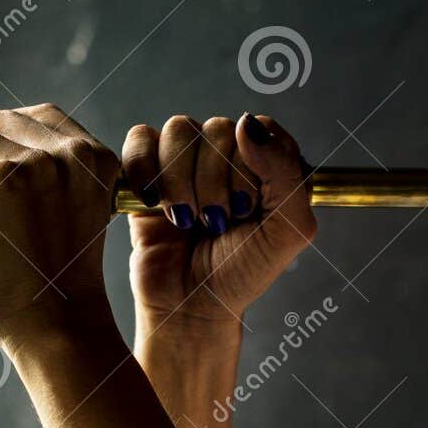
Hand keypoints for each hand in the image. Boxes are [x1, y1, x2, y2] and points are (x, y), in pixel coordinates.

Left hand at [0, 104, 121, 348]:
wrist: (62, 325)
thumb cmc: (65, 288)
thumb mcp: (74, 218)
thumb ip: (55, 184)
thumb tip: (0, 164)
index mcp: (97, 161)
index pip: (43, 119)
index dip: (1, 118)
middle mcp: (70, 155)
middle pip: (1, 120)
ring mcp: (32, 166)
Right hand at [121, 112, 316, 335]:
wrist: (190, 304)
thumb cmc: (241, 272)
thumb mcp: (286, 232)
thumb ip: (285, 174)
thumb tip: (246, 123)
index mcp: (266, 163)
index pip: (262, 128)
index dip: (252, 165)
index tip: (250, 207)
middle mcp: (227, 154)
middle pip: (219, 129)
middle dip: (217, 184)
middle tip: (218, 224)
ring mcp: (186, 159)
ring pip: (180, 130)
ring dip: (183, 184)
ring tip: (189, 221)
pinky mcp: (147, 169)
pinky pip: (142, 138)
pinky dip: (146, 170)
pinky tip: (156, 205)